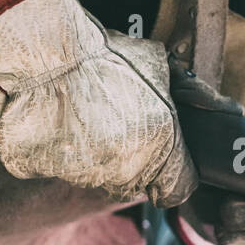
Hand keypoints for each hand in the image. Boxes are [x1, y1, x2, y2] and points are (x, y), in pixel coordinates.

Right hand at [0, 0, 196, 207]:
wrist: (46, 54)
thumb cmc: (104, 56)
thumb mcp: (158, 67)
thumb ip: (180, 94)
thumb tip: (201, 98)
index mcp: (159, 149)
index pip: (178, 189)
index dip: (174, 175)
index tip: (166, 162)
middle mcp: (124, 169)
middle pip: (135, 182)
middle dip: (131, 159)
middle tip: (117, 124)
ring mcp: (82, 174)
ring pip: (96, 175)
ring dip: (93, 154)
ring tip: (84, 115)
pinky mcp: (43, 169)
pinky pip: (55, 165)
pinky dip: (55, 149)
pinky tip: (55, 120)